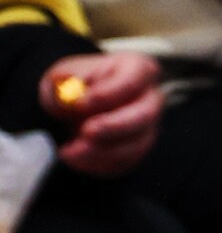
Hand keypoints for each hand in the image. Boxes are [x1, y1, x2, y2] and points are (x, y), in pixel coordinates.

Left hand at [41, 52, 164, 176]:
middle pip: (145, 114)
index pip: (134, 78)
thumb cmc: (76, 88)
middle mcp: (149, 97)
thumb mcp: (63, 77)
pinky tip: (74, 157)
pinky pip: (123, 163)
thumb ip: (65, 79)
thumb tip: (71, 87)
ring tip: (69, 149)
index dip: (110, 92)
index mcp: (136, 68)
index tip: (81, 103)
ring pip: (135, 144)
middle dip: (114, 126)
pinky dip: (96, 164)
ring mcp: (146, 126)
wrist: (76, 112)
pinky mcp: (136, 151)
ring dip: (101, 151)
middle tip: (86, 131)